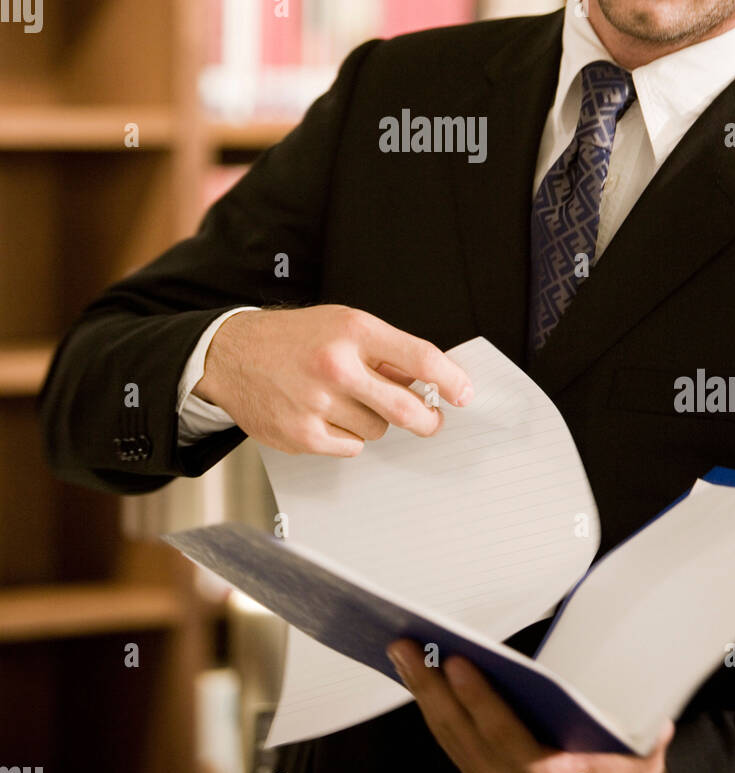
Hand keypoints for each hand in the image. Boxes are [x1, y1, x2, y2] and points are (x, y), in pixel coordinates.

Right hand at [192, 305, 472, 456]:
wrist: (232, 355)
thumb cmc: (295, 338)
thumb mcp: (343, 325)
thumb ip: (385, 351)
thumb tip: (427, 380)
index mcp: (353, 331)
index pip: (420, 358)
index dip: (451, 379)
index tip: (463, 393)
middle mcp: (336, 366)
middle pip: (407, 409)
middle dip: (427, 419)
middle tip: (431, 419)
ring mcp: (318, 403)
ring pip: (378, 429)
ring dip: (373, 420)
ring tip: (346, 400)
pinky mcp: (302, 435)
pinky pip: (351, 447)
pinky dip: (347, 437)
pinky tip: (326, 415)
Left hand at [386, 639, 674, 772]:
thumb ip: (642, 748)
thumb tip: (659, 722)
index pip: (502, 734)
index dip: (478, 698)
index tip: (458, 663)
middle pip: (458, 733)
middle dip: (427, 686)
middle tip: (405, 645)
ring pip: (446, 739)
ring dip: (421, 694)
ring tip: (403, 654)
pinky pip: (449, 745)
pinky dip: (433, 711)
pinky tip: (421, 684)